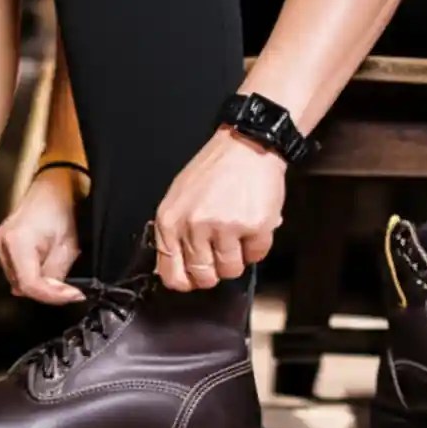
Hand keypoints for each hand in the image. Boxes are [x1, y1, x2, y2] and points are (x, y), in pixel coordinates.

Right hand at [0, 168, 85, 303]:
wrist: (53, 186)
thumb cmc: (60, 206)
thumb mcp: (68, 245)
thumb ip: (58, 273)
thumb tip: (54, 293)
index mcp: (17, 241)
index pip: (30, 284)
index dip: (52, 296)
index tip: (71, 296)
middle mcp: (2, 243)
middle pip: (23, 285)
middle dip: (47, 290)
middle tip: (69, 287)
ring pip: (19, 280)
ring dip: (39, 282)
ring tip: (57, 266)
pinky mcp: (1, 245)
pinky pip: (17, 270)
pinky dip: (32, 272)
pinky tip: (45, 262)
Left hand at [155, 129, 286, 290]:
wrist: (247, 146)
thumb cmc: (213, 171)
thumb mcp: (179, 199)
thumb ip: (174, 235)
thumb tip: (176, 270)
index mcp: (170, 222)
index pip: (172, 276)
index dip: (188, 281)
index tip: (197, 276)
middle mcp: (194, 227)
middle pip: (204, 278)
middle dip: (215, 271)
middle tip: (222, 250)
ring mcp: (225, 228)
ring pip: (231, 270)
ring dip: (237, 256)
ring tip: (237, 232)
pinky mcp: (254, 227)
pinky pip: (256, 256)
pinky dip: (257, 246)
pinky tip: (252, 225)